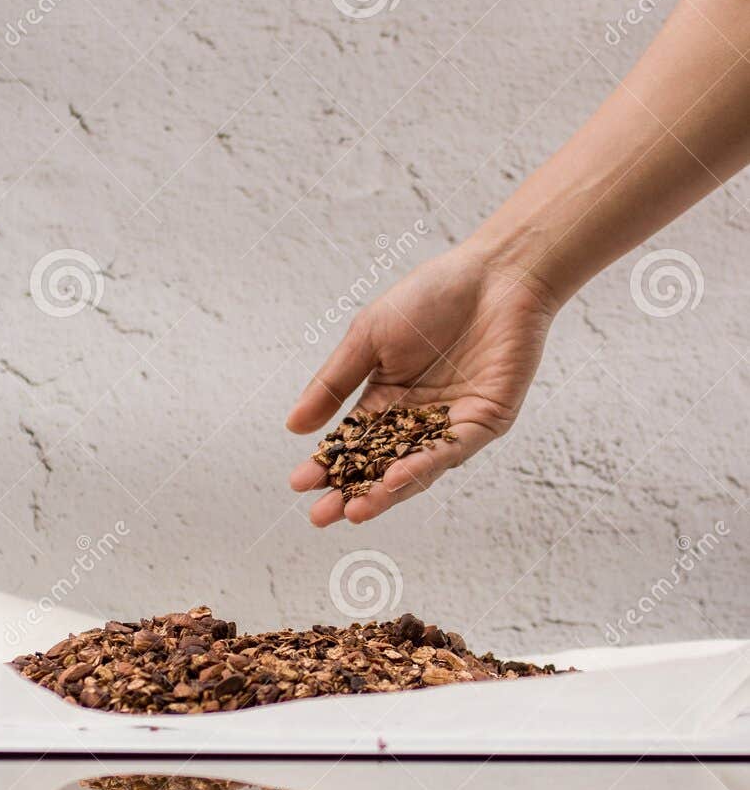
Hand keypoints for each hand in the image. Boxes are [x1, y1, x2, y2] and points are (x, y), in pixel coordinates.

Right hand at [286, 243, 556, 526]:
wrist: (496, 273)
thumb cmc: (431, 296)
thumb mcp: (368, 338)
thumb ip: (334, 384)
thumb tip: (293, 428)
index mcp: (386, 399)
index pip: (351, 444)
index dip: (327, 466)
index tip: (298, 484)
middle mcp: (416, 420)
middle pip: (378, 466)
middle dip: (349, 493)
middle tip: (320, 516)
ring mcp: (450, 426)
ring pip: (413, 469)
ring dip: (384, 493)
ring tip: (354, 511)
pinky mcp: (483, 423)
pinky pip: (449, 453)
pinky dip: (421, 468)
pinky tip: (394, 480)